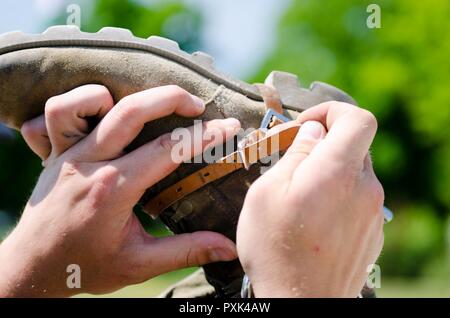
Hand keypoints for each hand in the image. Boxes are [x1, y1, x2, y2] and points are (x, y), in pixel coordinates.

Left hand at [0, 84, 239, 296]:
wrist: (33, 270)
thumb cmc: (85, 267)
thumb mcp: (139, 264)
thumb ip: (187, 251)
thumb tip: (229, 248)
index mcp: (113, 189)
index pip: (167, 150)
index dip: (204, 136)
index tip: (229, 127)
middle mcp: (88, 163)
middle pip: (131, 112)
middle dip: (170, 98)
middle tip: (197, 104)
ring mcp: (66, 154)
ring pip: (85, 103)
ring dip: (117, 95)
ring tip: (144, 106)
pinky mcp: (53, 154)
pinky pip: (53, 115)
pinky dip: (78, 104)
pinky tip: (100, 114)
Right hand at [237, 101, 383, 297]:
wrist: (300, 302)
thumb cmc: (275, 249)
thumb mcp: (267, 192)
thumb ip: (296, 154)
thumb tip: (313, 131)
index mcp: (337, 172)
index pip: (358, 119)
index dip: (333, 111)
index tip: (307, 124)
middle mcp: (364, 189)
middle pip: (355, 145)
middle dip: (325, 143)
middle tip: (294, 160)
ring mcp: (372, 213)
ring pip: (354, 173)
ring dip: (329, 172)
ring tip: (300, 195)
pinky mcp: (372, 232)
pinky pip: (357, 199)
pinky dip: (338, 196)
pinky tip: (314, 218)